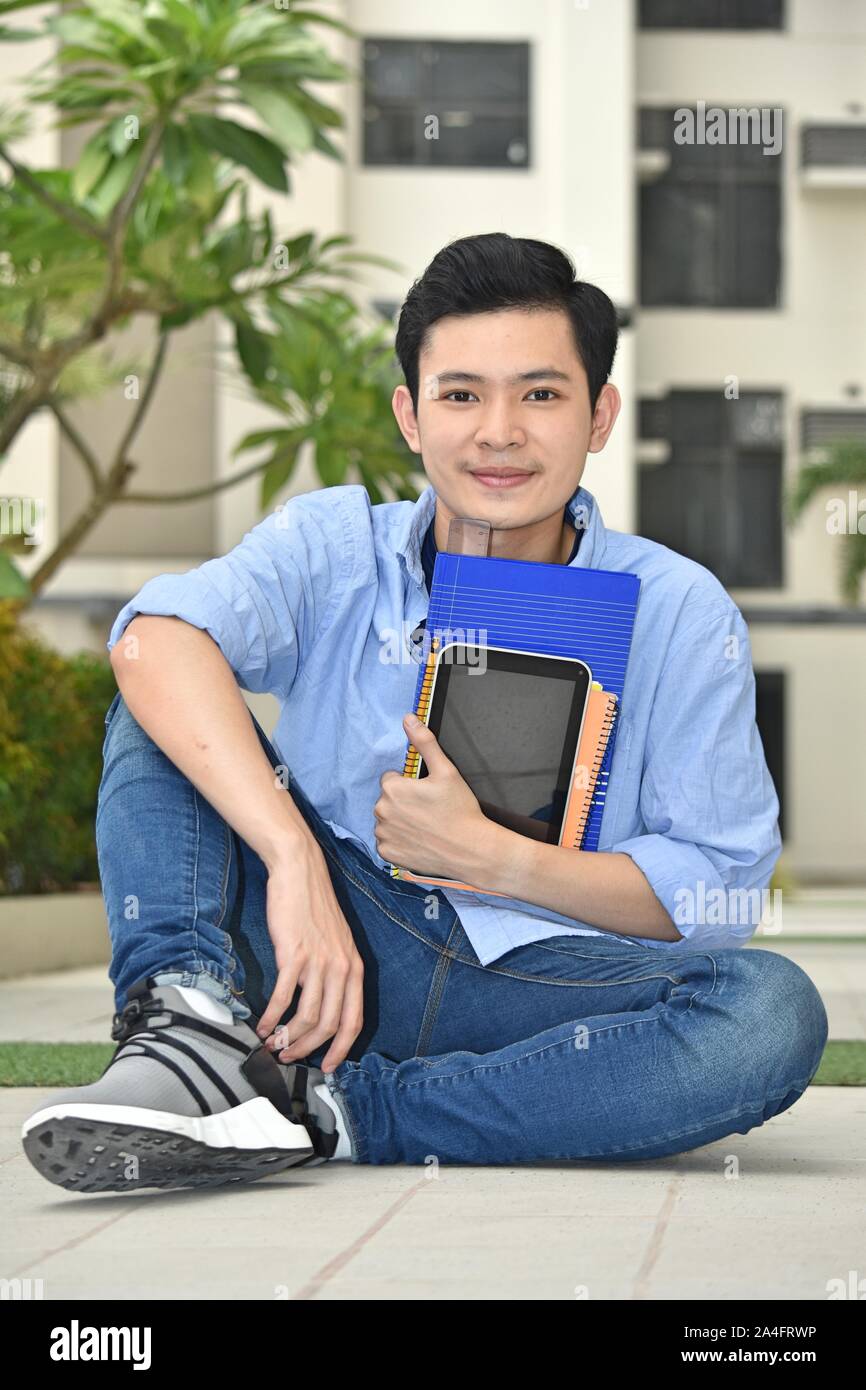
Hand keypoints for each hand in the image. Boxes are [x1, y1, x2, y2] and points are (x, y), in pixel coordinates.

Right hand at [256, 837, 364, 1074]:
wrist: (300, 872)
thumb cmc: (314, 908)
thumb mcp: (336, 942)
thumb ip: (333, 973)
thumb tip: (322, 1007)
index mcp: (354, 968)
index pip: (354, 1020)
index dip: (341, 1049)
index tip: (328, 1066)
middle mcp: (340, 968)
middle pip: (329, 1025)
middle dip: (308, 1049)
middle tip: (289, 1058)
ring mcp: (318, 961)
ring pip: (306, 1016)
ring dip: (288, 1037)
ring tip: (273, 1045)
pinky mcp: (293, 954)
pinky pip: (283, 997)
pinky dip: (271, 1017)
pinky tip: (262, 1025)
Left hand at [373, 714, 487, 878]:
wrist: (470, 850)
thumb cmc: (459, 810)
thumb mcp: (446, 770)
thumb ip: (424, 743)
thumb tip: (408, 718)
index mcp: (392, 789)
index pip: (391, 779)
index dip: (410, 785)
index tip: (427, 794)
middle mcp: (382, 811)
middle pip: (388, 800)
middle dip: (403, 802)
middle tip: (429, 810)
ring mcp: (384, 835)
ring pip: (387, 821)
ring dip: (400, 821)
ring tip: (425, 826)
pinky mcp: (388, 854)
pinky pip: (387, 842)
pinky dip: (399, 841)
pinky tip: (418, 840)